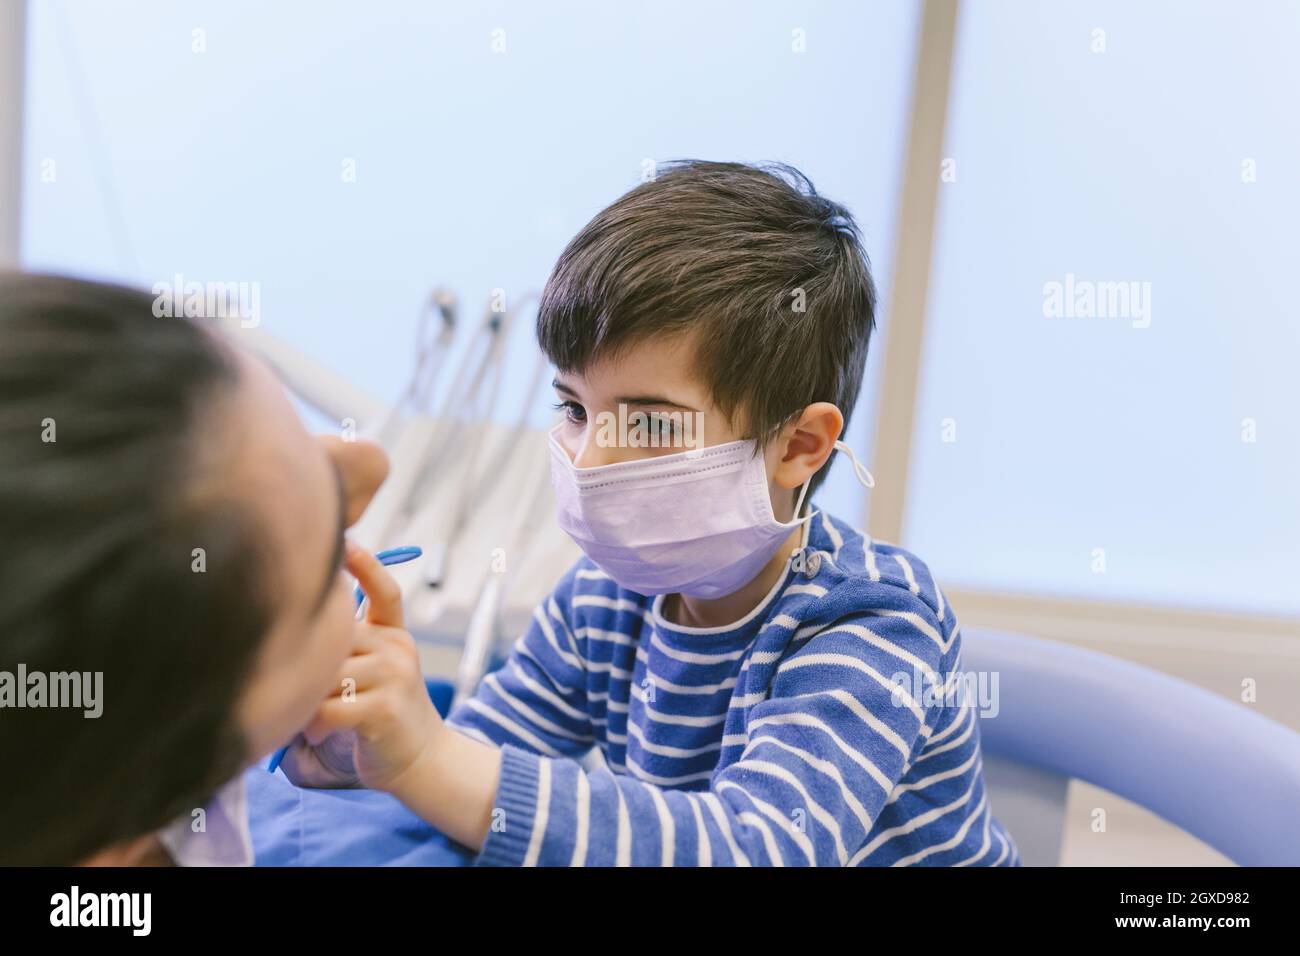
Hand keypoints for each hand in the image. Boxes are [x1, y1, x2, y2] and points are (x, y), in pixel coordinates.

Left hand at [280, 540, 444, 791]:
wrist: (422, 762)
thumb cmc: (381, 720)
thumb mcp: (372, 675)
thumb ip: (347, 653)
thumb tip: (296, 634)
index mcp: (394, 636)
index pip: (385, 593)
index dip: (366, 566)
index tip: (346, 542)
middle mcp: (398, 648)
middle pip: (335, 638)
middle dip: (309, 667)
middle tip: (299, 691)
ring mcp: (394, 676)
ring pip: (327, 673)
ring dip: (309, 699)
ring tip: (313, 719)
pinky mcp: (385, 709)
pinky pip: (328, 707)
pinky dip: (314, 724)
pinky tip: (322, 732)